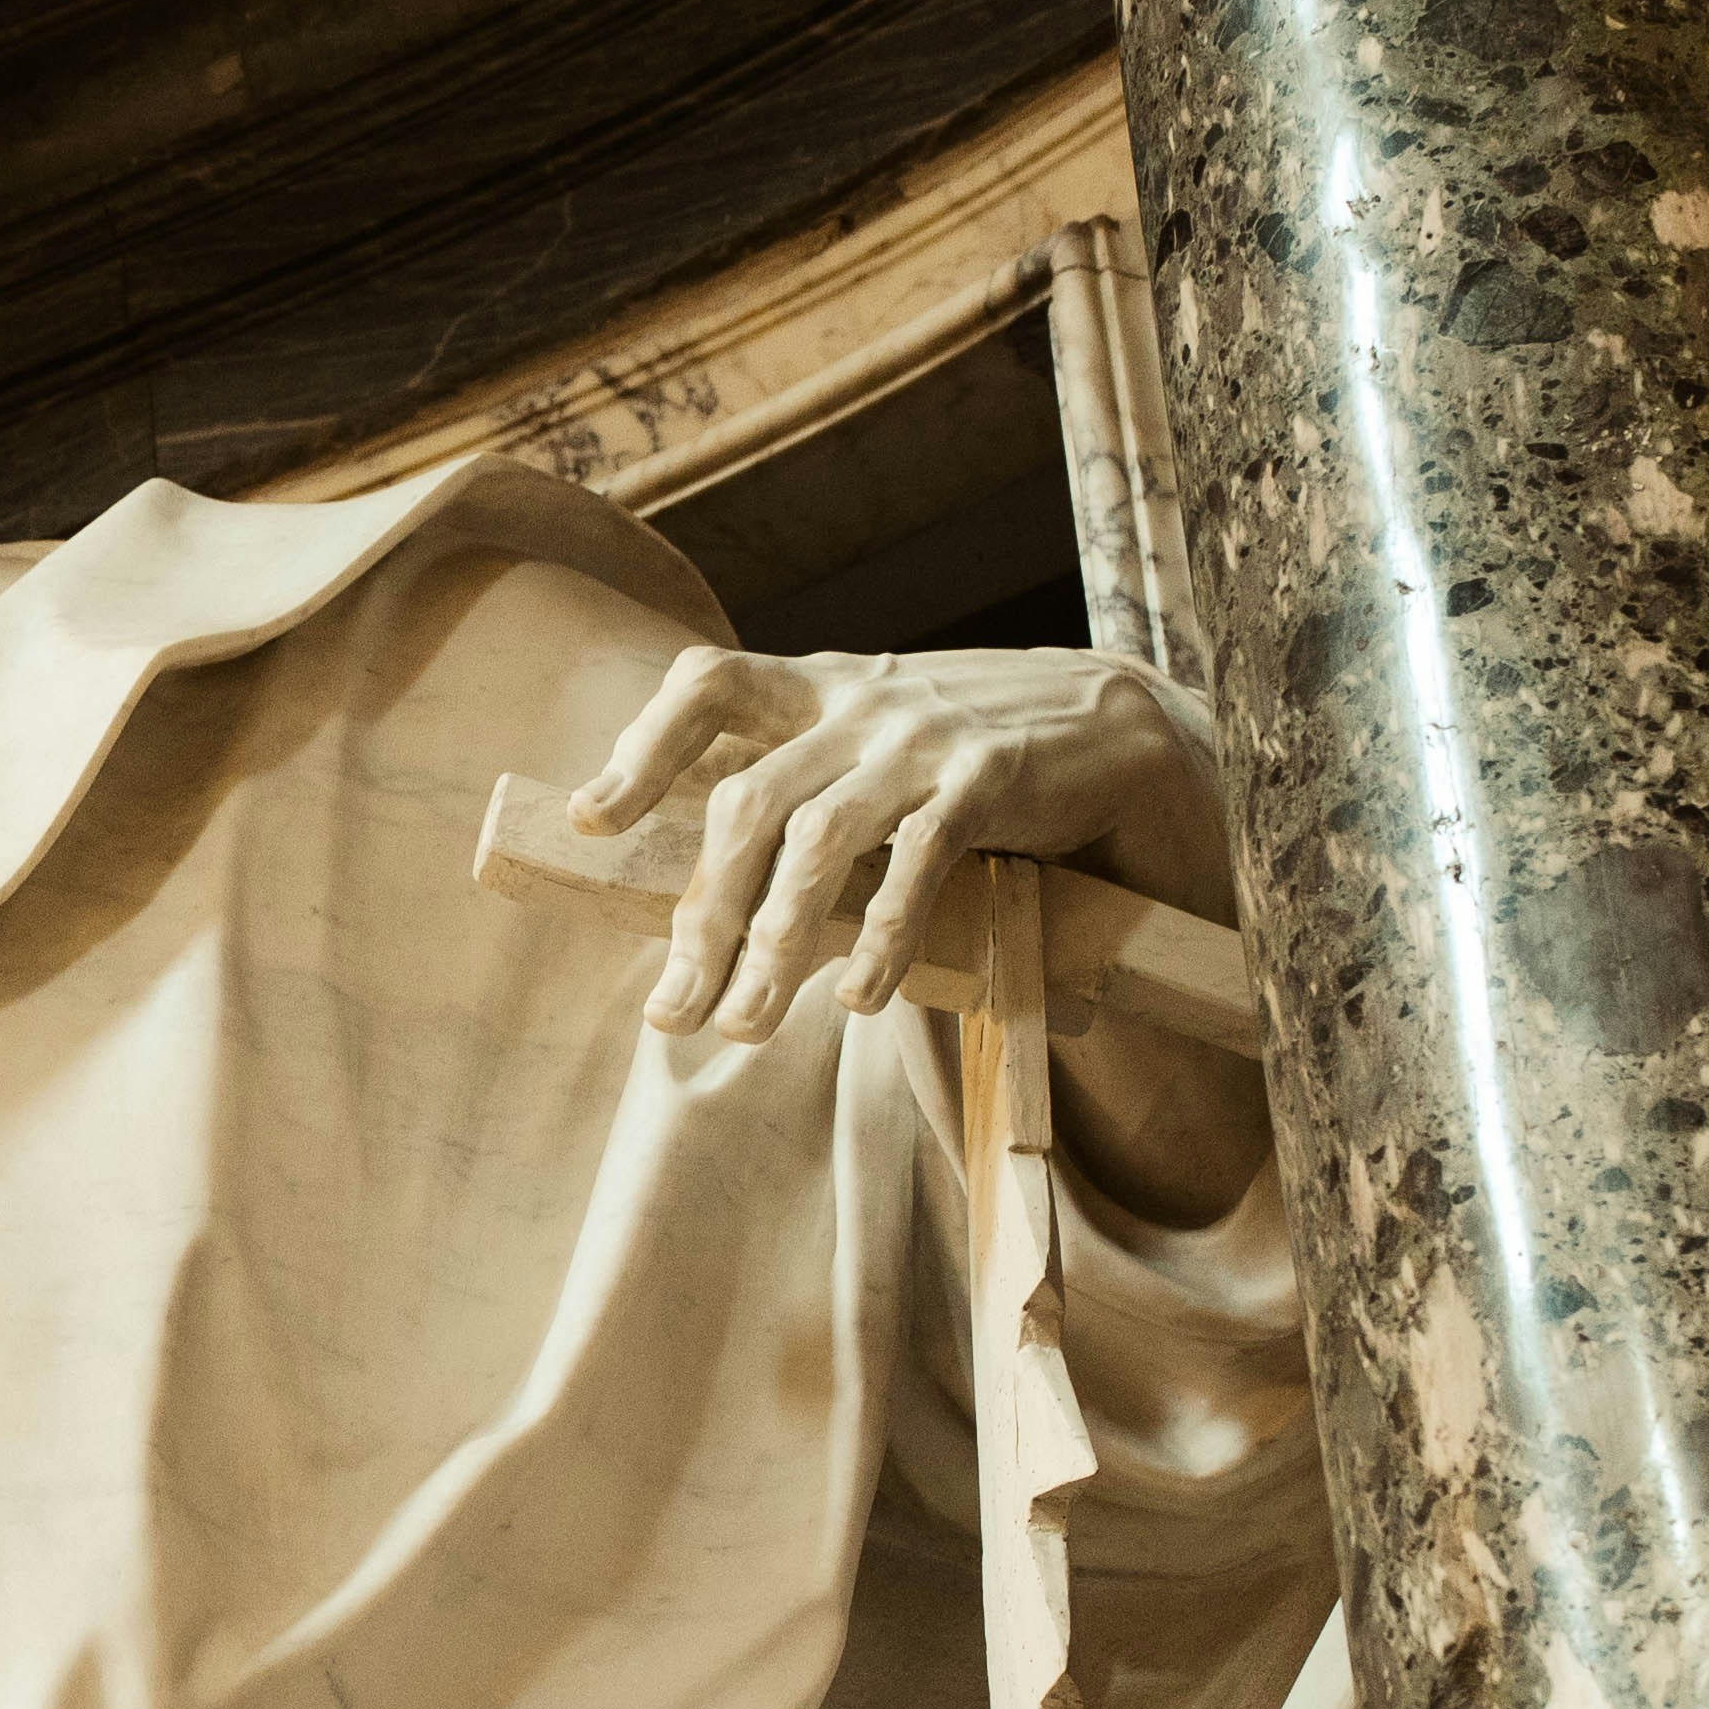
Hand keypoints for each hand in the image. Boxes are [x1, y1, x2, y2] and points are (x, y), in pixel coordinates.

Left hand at [562, 643, 1231, 1042]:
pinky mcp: (991, 777)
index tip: (592, 821)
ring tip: (744, 1026)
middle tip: (672, 1015)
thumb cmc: (969, 764)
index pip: (707, 682)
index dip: (643, 746)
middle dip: (704, 917)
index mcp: (818, 688)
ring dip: (774, 944)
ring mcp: (923, 737)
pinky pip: (918, 860)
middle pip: (750, 802)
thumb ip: (801, 792)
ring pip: (819, 841)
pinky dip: (881, 934)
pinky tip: (858, 998)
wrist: (1117, 729)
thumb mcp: (874, 751)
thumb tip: (706, 907)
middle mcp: (859, 703)